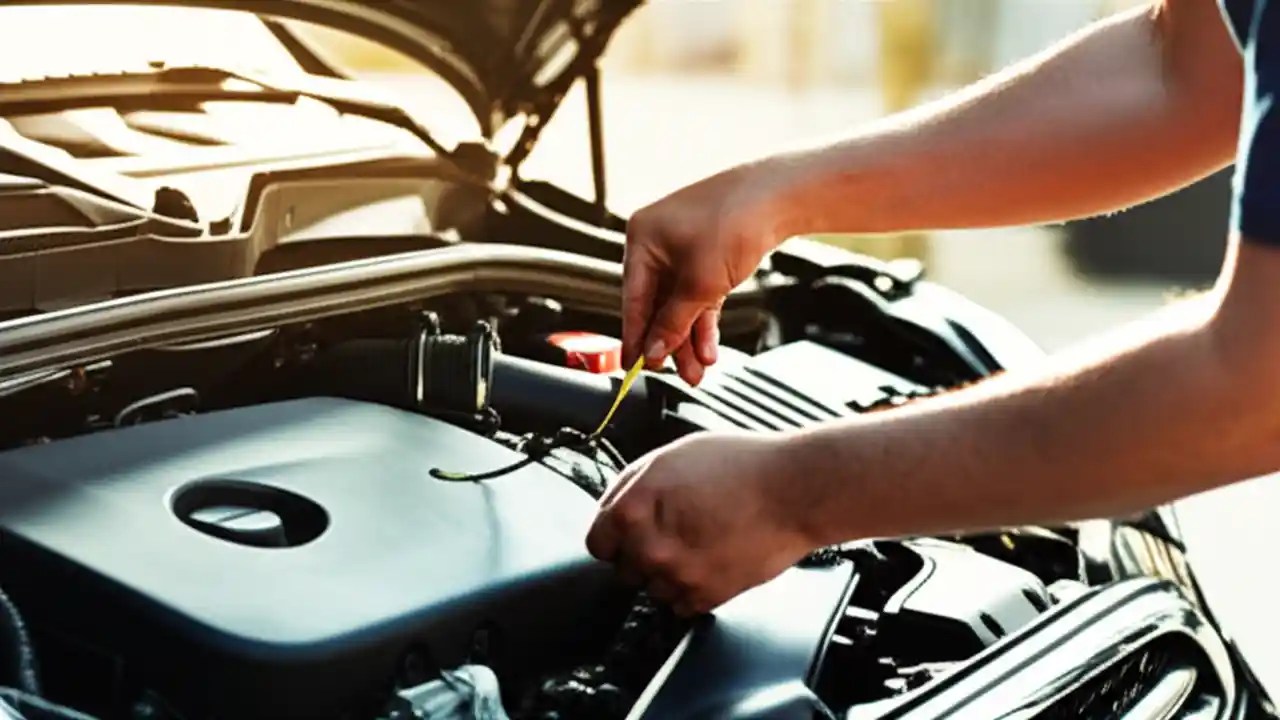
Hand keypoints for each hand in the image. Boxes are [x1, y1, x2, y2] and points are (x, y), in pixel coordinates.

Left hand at [585, 432, 815, 615]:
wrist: (793, 490)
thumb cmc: (741, 465)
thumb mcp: (672, 455)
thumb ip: (632, 483)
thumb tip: (612, 505)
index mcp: (634, 509)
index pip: (598, 543)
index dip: (614, 535)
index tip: (627, 534)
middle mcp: (650, 547)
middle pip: (624, 570)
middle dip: (642, 553)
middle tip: (673, 532)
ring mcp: (678, 576)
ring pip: (653, 589)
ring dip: (668, 573)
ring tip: (698, 545)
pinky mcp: (707, 596)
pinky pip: (681, 606)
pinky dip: (692, 590)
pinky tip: (710, 562)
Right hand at [623, 162, 798, 384]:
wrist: (779, 196)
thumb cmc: (734, 223)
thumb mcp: (699, 284)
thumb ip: (673, 323)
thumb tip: (653, 351)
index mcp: (642, 239)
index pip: (633, 298)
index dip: (635, 336)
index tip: (634, 366)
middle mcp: (658, 242)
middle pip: (658, 304)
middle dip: (670, 342)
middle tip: (677, 374)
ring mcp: (683, 248)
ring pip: (680, 304)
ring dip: (689, 338)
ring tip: (698, 370)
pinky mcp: (707, 255)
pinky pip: (698, 295)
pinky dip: (703, 320)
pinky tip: (708, 348)